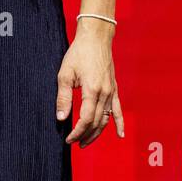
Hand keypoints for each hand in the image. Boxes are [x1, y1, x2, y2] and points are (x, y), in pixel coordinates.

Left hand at [55, 20, 124, 147]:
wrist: (96, 38)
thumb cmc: (78, 53)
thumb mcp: (65, 74)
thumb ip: (63, 98)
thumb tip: (61, 118)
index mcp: (92, 90)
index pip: (86, 119)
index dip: (77, 132)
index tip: (68, 139)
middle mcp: (104, 93)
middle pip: (97, 122)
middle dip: (85, 135)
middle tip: (74, 142)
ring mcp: (111, 91)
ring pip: (106, 119)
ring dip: (97, 133)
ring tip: (86, 142)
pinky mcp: (113, 88)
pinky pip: (117, 109)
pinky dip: (119, 123)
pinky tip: (120, 135)